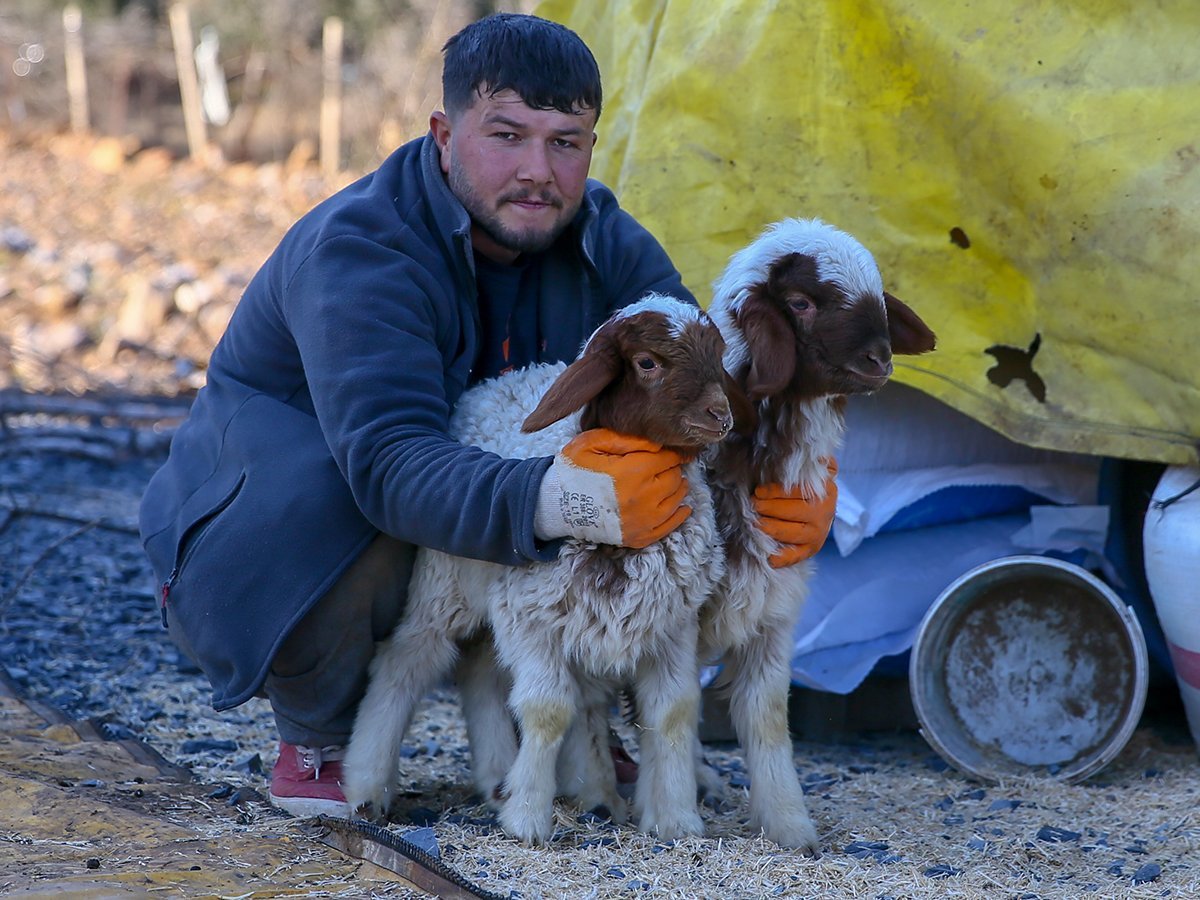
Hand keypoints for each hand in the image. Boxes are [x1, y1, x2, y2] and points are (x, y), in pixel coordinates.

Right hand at [535, 429, 691, 547]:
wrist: (557, 506)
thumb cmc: (574, 470)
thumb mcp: (592, 442)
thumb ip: (626, 438)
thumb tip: (657, 442)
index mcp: (632, 472)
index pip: (668, 458)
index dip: (669, 451)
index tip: (666, 450)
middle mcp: (642, 498)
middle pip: (675, 478)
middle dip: (671, 468)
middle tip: (661, 465)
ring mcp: (642, 521)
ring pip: (676, 499)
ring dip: (676, 488)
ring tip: (666, 480)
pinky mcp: (639, 537)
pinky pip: (671, 526)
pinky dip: (679, 513)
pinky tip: (681, 505)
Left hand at [753, 458, 837, 567]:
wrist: (824, 505)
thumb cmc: (810, 484)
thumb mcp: (817, 468)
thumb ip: (815, 460)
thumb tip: (817, 452)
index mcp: (825, 491)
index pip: (797, 492)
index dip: (775, 492)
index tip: (758, 491)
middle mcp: (824, 513)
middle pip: (794, 512)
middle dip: (769, 509)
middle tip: (752, 506)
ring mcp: (818, 533)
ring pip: (793, 533)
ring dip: (772, 529)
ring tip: (754, 524)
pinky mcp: (812, 548)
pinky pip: (798, 556)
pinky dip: (784, 559)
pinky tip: (770, 559)